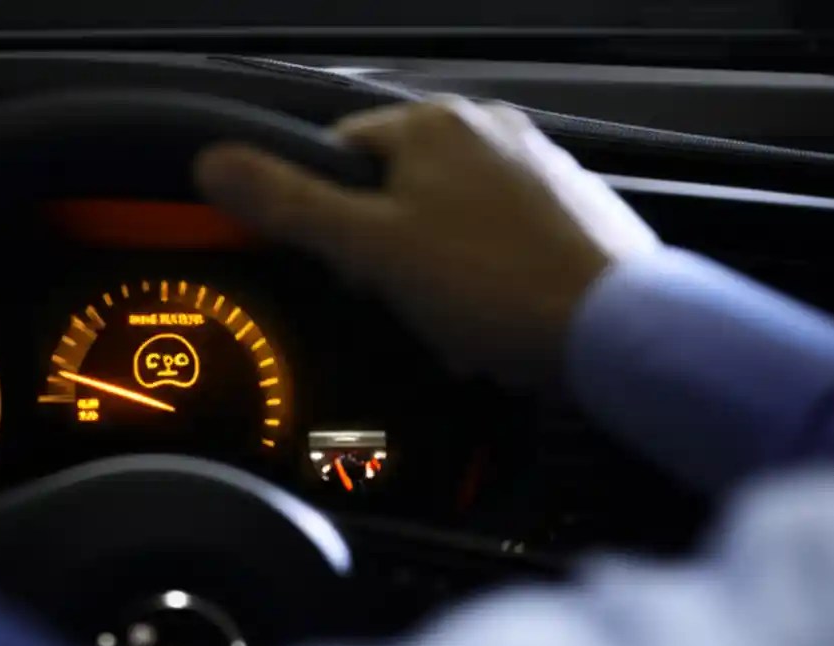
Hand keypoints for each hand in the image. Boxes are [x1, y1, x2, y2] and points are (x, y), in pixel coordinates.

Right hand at [194, 97, 660, 384]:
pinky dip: (484, 284)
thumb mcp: (372, 249)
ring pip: (447, 224)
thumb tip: (211, 163)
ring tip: (454, 324)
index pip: (341, 155)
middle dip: (387, 255)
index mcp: (435, 124)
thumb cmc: (495, 285)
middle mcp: (490, 130)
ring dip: (435, 277)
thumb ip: (289, 205)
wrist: (621, 334)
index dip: (329, 219)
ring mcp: (538, 168)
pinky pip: (498, 245)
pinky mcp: (572, 212)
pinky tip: (493, 324)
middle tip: (403, 303)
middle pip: (395, 192)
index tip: (348, 269)